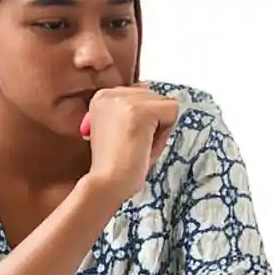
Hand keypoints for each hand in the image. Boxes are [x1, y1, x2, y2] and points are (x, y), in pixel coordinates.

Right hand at [80, 85, 180, 203]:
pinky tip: (146, 144)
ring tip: (140, 145)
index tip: (126, 139)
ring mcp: (123, 100)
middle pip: (156, 98)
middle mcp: (110, 93)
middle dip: (154, 123)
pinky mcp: (139, 111)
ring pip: (166, 105)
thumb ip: (133, 112)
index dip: (145, 121)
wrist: (107, 181)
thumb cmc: (116, 164)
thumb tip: (163, 103)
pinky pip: (173, 111)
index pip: (144, 96)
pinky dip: (165, 132)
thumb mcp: (119, 129)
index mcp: (102, 96)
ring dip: (160, 128)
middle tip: (135, 144)